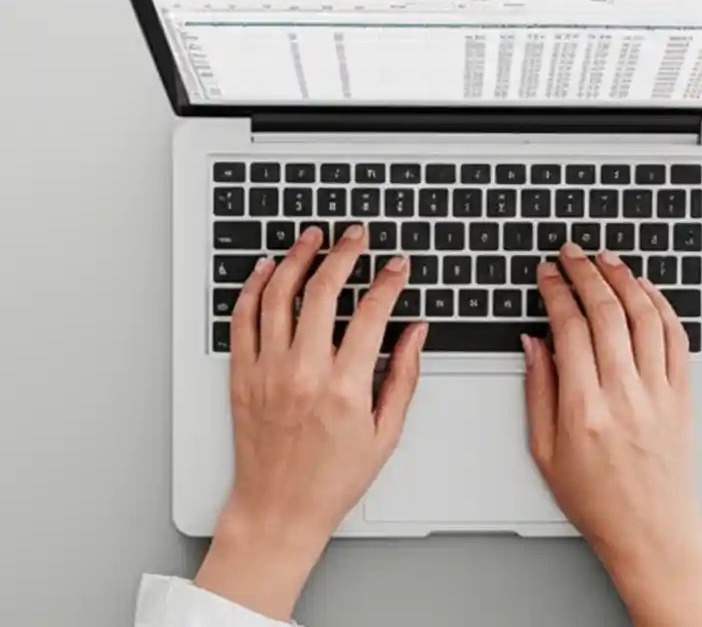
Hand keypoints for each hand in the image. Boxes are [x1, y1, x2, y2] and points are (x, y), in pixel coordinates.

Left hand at [195, 225, 426, 620]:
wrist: (278, 509)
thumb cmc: (331, 479)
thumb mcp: (386, 432)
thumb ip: (403, 376)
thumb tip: (415, 332)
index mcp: (345, 387)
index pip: (371, 313)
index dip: (388, 281)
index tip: (396, 266)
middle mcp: (303, 373)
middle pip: (323, 291)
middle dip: (344, 253)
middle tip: (355, 236)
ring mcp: (267, 372)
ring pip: (278, 295)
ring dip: (297, 258)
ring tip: (312, 238)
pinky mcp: (242, 376)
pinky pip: (242, 319)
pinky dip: (254, 287)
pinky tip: (268, 269)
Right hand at [524, 243, 701, 626]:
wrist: (652, 531)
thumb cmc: (597, 501)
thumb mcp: (546, 452)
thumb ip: (538, 391)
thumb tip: (534, 342)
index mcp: (584, 409)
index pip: (569, 328)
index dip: (555, 291)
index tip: (547, 274)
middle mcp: (624, 395)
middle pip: (607, 312)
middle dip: (585, 272)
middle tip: (571, 253)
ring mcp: (659, 393)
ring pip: (645, 316)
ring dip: (624, 279)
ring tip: (607, 260)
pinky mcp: (683, 396)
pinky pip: (675, 338)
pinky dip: (661, 306)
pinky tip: (646, 291)